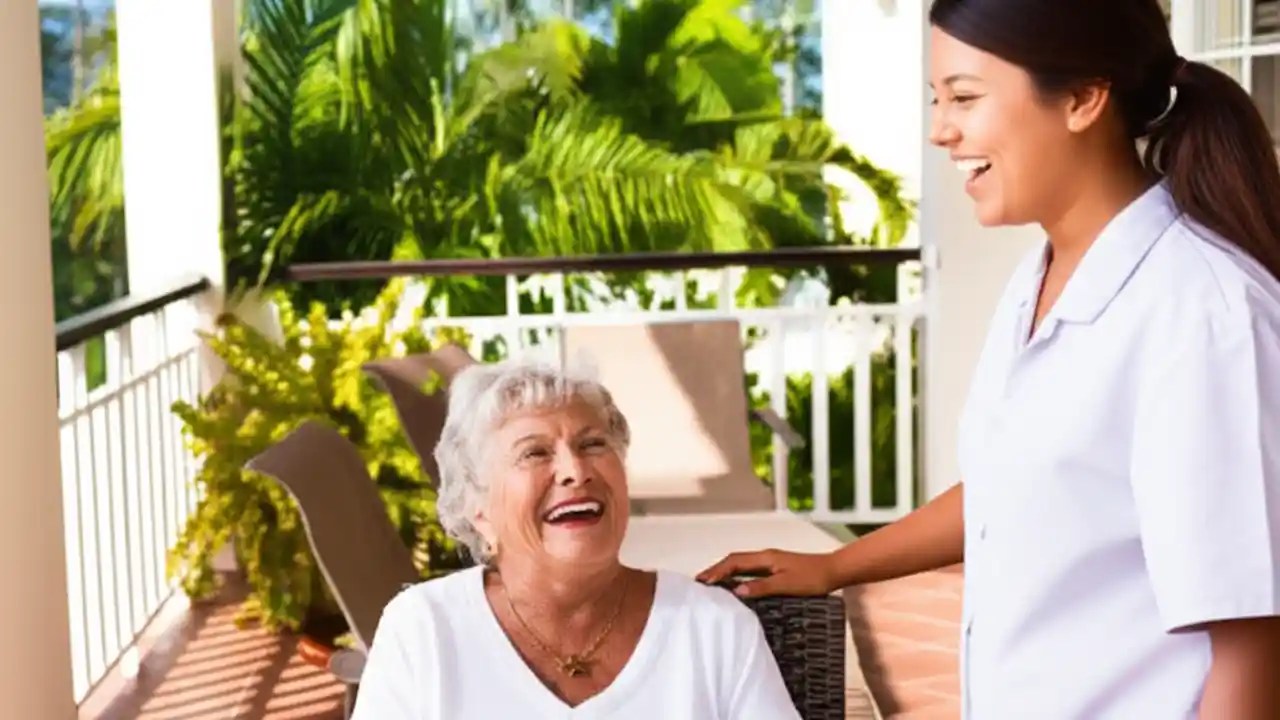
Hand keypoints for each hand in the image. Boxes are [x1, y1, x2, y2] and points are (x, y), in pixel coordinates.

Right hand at [696, 549, 837, 598]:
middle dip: (716, 569)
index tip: (703, 581)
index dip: (717, 571)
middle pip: (734, 560)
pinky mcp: (776, 568)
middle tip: (699, 582)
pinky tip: (735, 585)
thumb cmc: (812, 578)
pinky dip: (737, 575)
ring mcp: (770, 561)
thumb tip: (736, 590)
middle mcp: (765, 556)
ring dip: (725, 571)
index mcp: (765, 558)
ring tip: (711, 583)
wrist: (834, 571)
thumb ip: (762, 587)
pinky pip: (749, 569)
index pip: (734, 562)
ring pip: (741, 564)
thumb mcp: (786, 585)